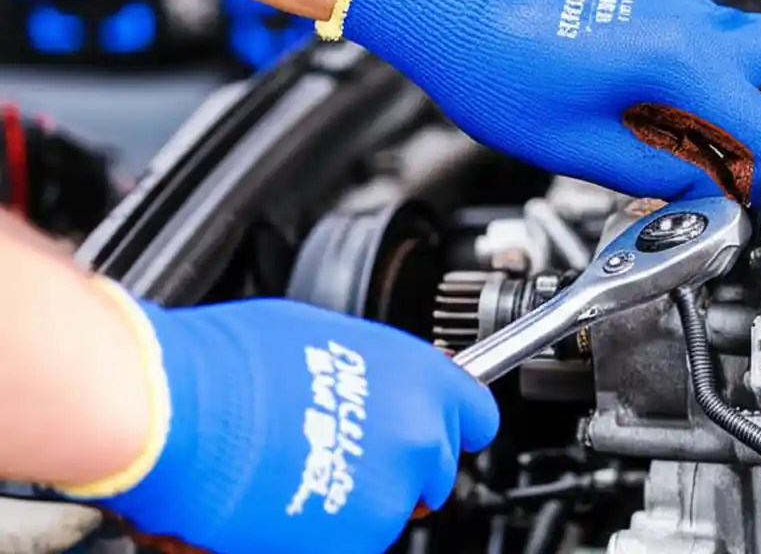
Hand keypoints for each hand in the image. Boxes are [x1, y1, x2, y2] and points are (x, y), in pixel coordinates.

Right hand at [71, 295, 497, 553]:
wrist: (171, 414)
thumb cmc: (228, 365)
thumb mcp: (321, 339)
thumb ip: (371, 372)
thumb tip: (376, 383)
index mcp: (419, 378)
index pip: (476, 414)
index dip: (448, 424)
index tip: (429, 429)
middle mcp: (416, 437)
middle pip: (433, 471)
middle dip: (394, 468)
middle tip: (339, 453)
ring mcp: (387, 496)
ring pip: (386, 512)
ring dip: (351, 503)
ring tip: (289, 474)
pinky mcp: (351, 543)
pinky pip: (347, 541)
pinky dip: (317, 533)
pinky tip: (274, 504)